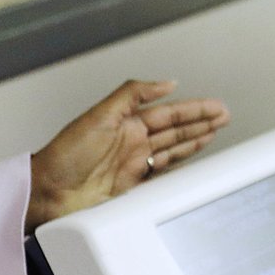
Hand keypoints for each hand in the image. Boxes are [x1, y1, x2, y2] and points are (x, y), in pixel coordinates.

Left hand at [27, 80, 231, 230]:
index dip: (194, 109)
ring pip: (174, 149)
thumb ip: (133, 94)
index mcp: (126, 123)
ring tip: (216, 132)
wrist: (50, 191)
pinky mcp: (134, 187)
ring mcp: (134, 165)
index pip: (168, 113)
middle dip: (201, 122)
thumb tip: (165, 83)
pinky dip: (181, 166)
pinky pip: (165, 174)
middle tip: (224, 116)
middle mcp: (132, 142)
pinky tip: (193, 161)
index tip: (215, 106)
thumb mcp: (100, 115)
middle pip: (175, 129)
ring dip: (196, 140)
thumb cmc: (64, 156)